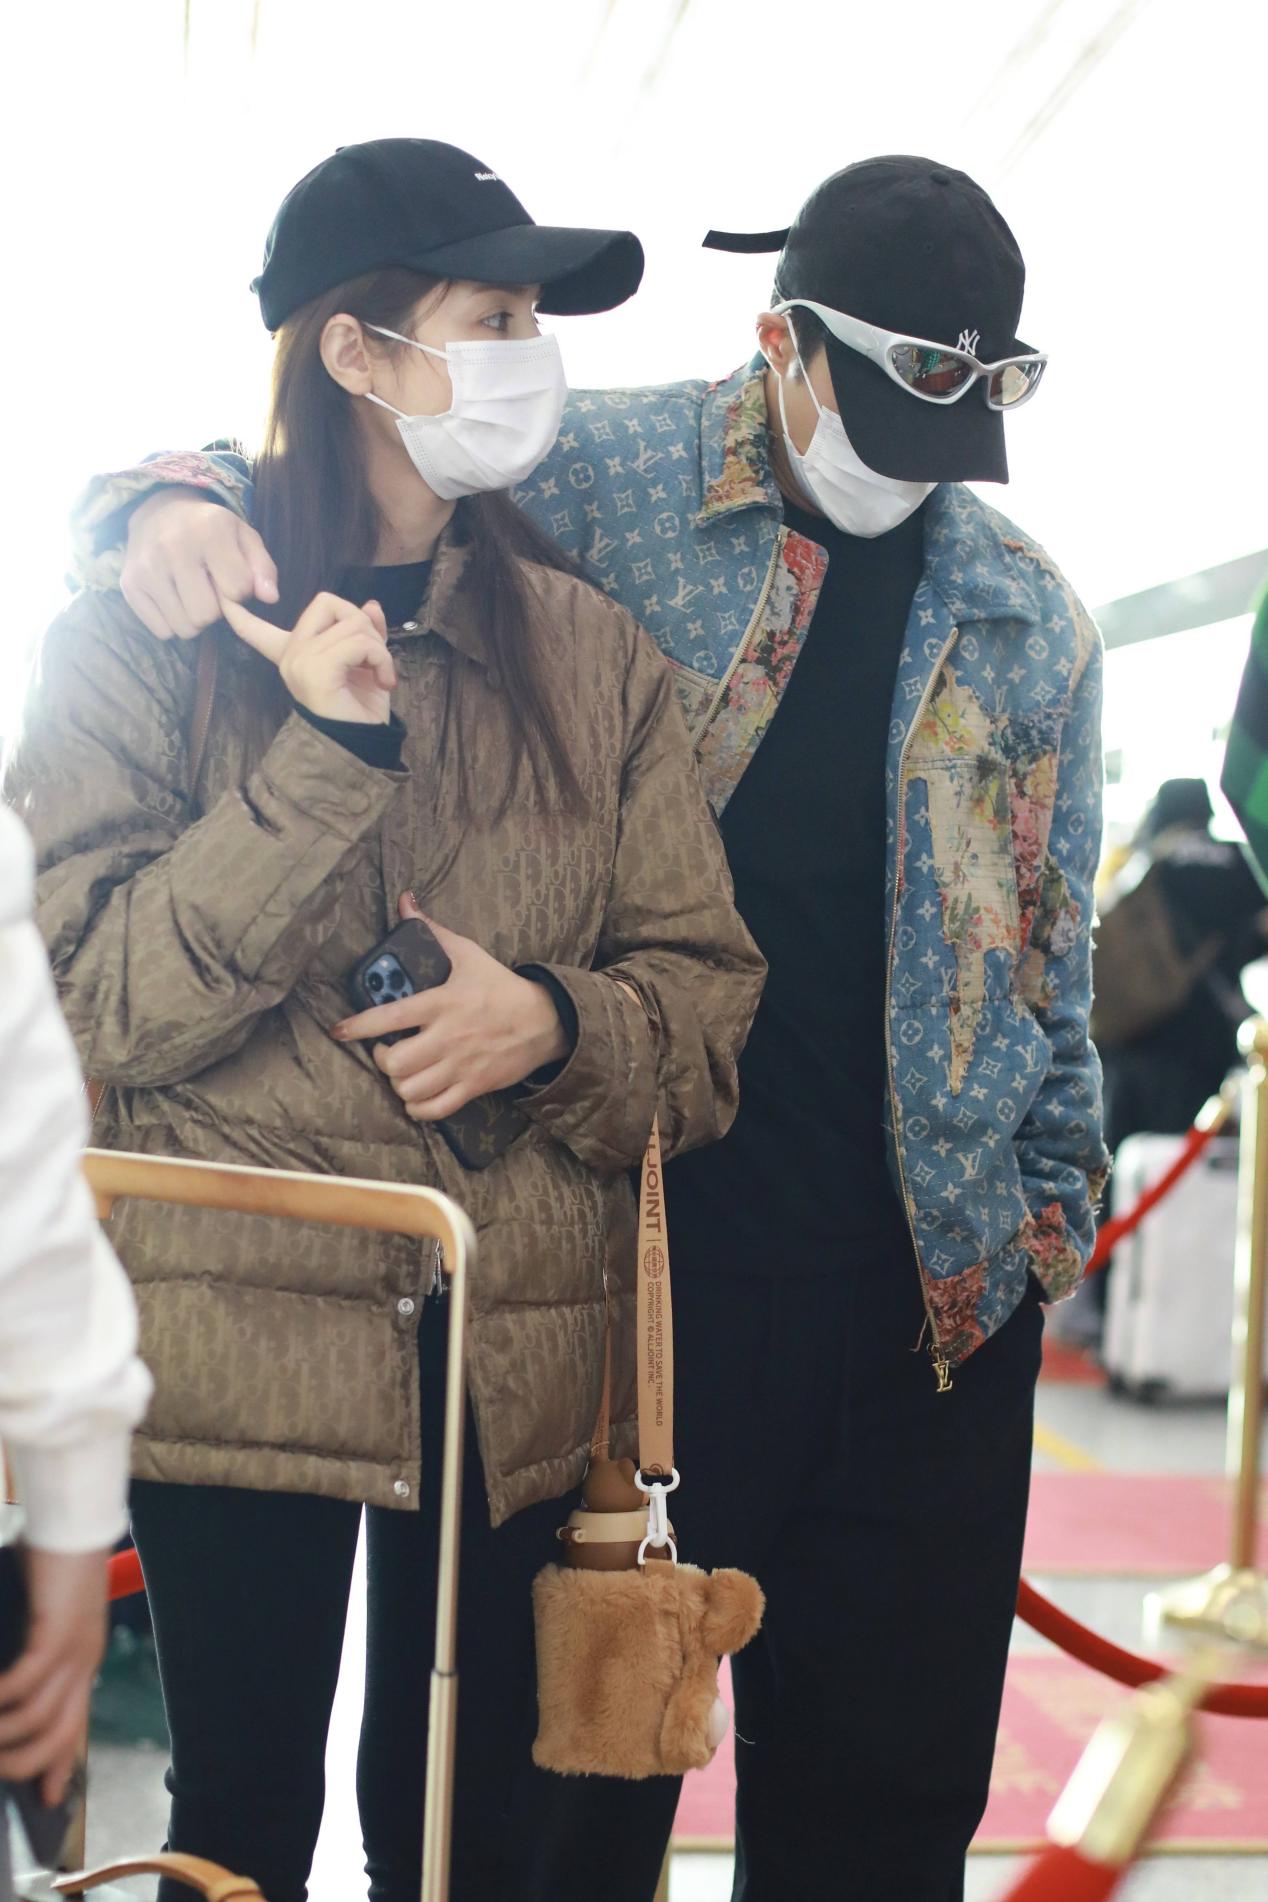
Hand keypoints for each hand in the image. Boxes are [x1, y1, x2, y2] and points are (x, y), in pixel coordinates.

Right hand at [0, 1546, 108, 1804]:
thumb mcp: (38, 1618)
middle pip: (58, 1738)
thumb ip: (26, 1654)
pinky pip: (25, 1685)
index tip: (43, 1797)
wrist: (74, 1520)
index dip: (55, 1766)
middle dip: (21, 1765)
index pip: (72, 1726)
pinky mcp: (57, 1634)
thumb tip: (9, 1687)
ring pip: (39, 1721)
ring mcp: (74, 1649)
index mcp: (83, 1659)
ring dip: (2, 1737)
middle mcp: (84, 1661)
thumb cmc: (51, 1561)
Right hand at [122, 489, 279, 640]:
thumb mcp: (244, 537)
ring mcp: (146, 567)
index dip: (240, 592)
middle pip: (206, 615)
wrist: (159, 511)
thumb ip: (262, 567)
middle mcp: (172, 547)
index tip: (231, 579)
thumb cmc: (210, 529)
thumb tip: (270, 598)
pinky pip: (161, 631)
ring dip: (194, 619)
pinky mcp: (129, 584)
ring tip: (191, 594)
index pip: (236, 591)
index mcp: (209, 531)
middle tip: (209, 590)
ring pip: (184, 627)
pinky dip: (172, 622)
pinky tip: (173, 598)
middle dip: (215, 610)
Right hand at [222, 593, 395, 724]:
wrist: (363, 748)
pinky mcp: (317, 669)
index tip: (225, 604)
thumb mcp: (368, 663)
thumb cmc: (361, 710)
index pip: (257, 631)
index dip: (241, 617)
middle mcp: (291, 655)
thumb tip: (371, 605)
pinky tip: (383, 682)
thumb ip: (366, 633)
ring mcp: (300, 660)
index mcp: (293, 654)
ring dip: (378, 648)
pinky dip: (381, 659)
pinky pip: (359, 643)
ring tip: (380, 675)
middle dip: (362, 623)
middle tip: (372, 657)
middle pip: (327, 602)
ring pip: (353, 623)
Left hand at [332, 894, 569, 1118]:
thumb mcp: (468, 954)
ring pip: (411, 1089)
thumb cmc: (499, 987)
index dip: (359, 1026)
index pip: (391, 1017)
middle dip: (382, 1060)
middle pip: (396, 1063)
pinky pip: (434, 1110)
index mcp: (442, 1003)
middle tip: (387, 1051)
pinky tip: (417, 1094)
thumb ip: (432, 931)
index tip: (339, 1030)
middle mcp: (448, 1037)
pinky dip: (418, 1107)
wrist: (544, 1021)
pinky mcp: (473, 1087)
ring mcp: (461, 1066)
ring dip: (399, 1084)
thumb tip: (405, 901)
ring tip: (403, 1072)